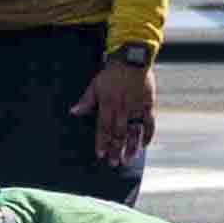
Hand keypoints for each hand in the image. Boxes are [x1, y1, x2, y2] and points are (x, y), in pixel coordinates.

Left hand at [83, 48, 157, 173]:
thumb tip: (73, 112)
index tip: (101, 154)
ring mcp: (137, 108)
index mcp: (108, 104)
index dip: (102, 142)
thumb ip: (86, 101)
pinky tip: (145, 146)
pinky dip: (148, 135)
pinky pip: (150, 123)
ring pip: (134, 132)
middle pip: (119, 133)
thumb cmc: (112, 73)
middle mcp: (123, 108)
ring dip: (131, 147)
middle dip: (116, 149)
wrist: (132, 59)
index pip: (104, 128)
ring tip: (127, 159)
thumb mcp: (95, 85)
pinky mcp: (148, 105)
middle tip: (114, 163)